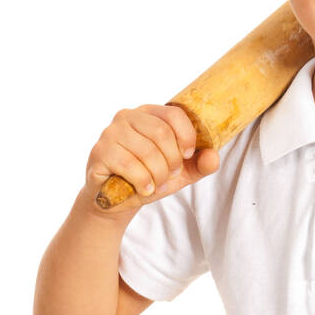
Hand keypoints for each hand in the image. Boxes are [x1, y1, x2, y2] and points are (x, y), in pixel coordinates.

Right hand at [84, 103, 220, 214]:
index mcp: (148, 113)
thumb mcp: (180, 173)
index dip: (186, 136)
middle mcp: (127, 117)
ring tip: (158, 184)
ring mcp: (110, 133)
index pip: (174, 114)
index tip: (187, 156)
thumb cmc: (149, 178)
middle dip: (172, 161)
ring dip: (159, 175)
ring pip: (147, 152)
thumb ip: (200, 164)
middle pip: (162, 133)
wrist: (117, 200)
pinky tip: (144, 188)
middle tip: (171, 175)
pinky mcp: (100, 152)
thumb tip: (214, 157)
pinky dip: (144, 182)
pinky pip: (130, 165)